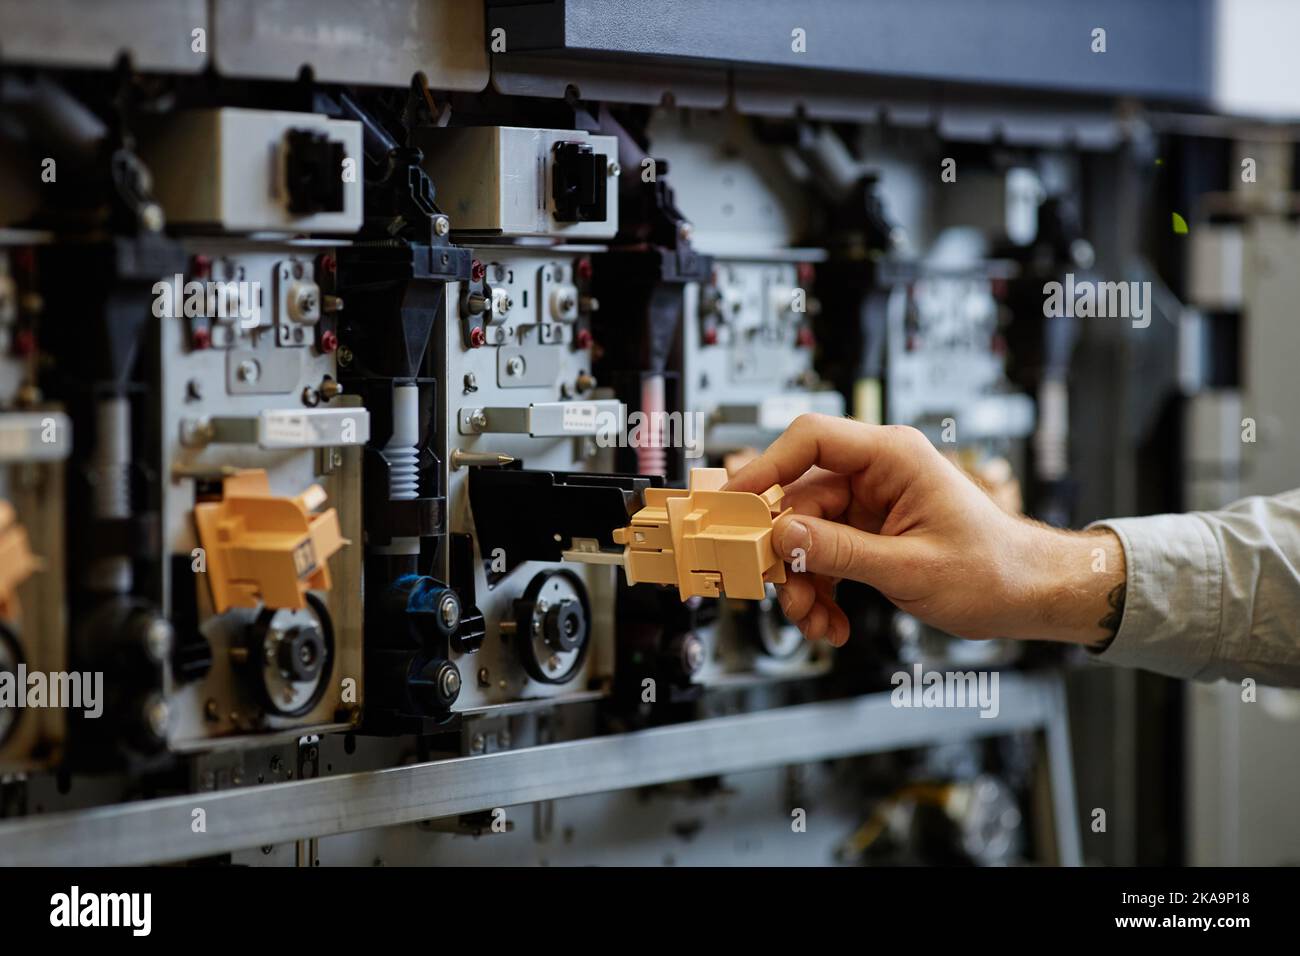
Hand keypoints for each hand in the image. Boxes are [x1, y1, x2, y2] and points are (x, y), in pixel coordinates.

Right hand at [725, 415, 1124, 647]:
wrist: (1028, 594)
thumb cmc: (994, 569)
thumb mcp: (911, 567)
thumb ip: (842, 552)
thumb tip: (784, 538)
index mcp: (893, 458)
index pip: (811, 439)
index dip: (766, 467)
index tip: (737, 502)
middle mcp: (877, 474)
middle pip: (799, 500)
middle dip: (789, 556)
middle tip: (786, 594)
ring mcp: (870, 504)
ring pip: (806, 536)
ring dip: (805, 583)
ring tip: (816, 620)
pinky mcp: (868, 533)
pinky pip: (825, 555)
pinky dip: (822, 591)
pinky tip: (831, 622)